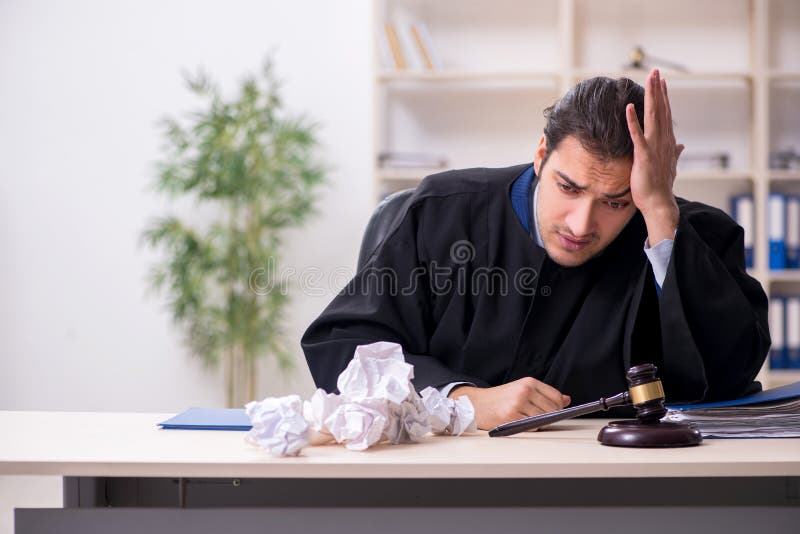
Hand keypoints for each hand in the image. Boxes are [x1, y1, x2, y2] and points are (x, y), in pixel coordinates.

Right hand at [448, 377, 570, 429]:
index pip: (556, 396)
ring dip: (539, 424)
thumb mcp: (521, 390)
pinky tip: (521, 424)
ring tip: (527, 420)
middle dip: (550, 417)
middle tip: (538, 418)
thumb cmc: (499, 399)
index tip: (555, 412)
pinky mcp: (511, 416)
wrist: (476, 404)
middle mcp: (525, 390)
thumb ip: (544, 394)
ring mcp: (518, 403)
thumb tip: (567, 399)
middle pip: (552, 409)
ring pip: (543, 419)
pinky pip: (531, 426)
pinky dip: (529, 428)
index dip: (558, 407)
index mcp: (529, 382)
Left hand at [626, 68, 683, 244]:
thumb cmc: (661, 186)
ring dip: (651, 97)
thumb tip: (682, 145)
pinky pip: (638, 136)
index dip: (664, 97)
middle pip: (661, 110)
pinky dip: (633, 121)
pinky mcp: (644, 156)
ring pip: (653, 117)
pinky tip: (629, 107)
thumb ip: (675, 153)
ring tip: (649, 80)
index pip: (666, 114)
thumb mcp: (670, 165)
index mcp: (667, 142)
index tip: (662, 81)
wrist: (659, 203)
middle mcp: (664, 141)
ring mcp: (655, 148)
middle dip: (658, 90)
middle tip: (656, 70)